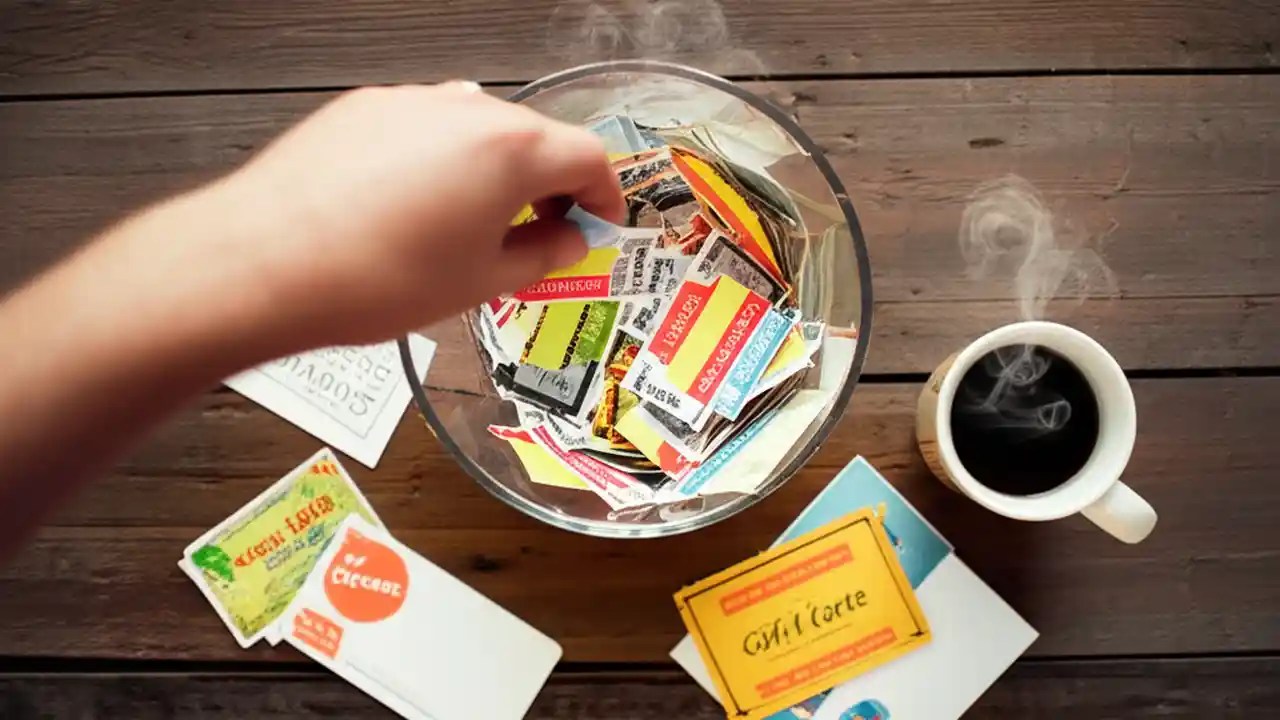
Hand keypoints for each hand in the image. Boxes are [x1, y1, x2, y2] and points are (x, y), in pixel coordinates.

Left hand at [202, 82, 624, 349]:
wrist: (264, 265)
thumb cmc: (373, 280)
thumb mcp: (480, 283)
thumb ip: (542, 255)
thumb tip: (567, 243)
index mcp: (510, 150)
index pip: (588, 158)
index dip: (604, 196)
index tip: (599, 224)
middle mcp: (464, 110)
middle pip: (535, 138)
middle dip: (550, 186)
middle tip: (547, 234)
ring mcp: (410, 102)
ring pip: (478, 131)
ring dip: (495, 173)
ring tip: (477, 229)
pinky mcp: (363, 109)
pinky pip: (425, 129)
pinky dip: (442, 163)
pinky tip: (418, 212)